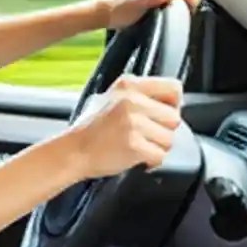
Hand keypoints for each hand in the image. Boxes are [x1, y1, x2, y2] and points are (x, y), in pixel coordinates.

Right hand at [65, 75, 182, 178]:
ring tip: (136, 146)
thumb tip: (169, 103)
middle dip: (162, 131)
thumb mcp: (110, 98)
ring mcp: (133, 123)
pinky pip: (160, 156)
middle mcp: (132, 101)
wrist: (72, 152)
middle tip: (142, 135)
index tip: (162, 115)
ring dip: (156, 147)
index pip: (173, 88)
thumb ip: (139, 95)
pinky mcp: (134, 145)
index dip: (172, 105)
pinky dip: (151, 161)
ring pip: (169, 139)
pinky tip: (135, 157)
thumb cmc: (90, 130)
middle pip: (174, 118)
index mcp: (129, 85)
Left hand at [91, 0, 201, 30]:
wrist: (105, 11)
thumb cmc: (118, 10)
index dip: (188, 7)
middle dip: (183, 6)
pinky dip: (174, 5)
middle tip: (166, 17)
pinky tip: (162, 11)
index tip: (177, 18)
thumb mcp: (136, 4)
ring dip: (178, 6)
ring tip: (161, 14)